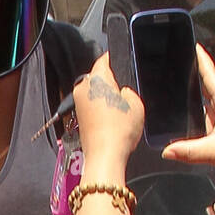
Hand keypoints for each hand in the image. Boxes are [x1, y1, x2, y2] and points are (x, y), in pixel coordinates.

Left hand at [73, 53, 143, 171]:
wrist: (104, 155)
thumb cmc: (119, 130)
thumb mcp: (137, 104)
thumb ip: (129, 92)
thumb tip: (122, 93)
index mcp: (96, 78)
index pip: (104, 60)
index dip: (113, 59)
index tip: (120, 60)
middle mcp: (83, 87)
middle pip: (98, 77)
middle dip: (110, 82)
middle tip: (125, 92)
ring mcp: (78, 102)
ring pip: (94, 92)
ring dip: (105, 97)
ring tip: (120, 109)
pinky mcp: (79, 116)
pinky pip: (91, 105)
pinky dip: (100, 109)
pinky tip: (112, 119)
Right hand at [161, 45, 214, 187]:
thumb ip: (188, 151)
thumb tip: (167, 150)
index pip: (211, 76)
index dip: (201, 60)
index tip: (195, 46)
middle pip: (209, 90)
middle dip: (195, 87)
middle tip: (179, 83)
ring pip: (214, 107)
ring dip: (203, 110)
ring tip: (189, 114)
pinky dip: (209, 122)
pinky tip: (203, 133)